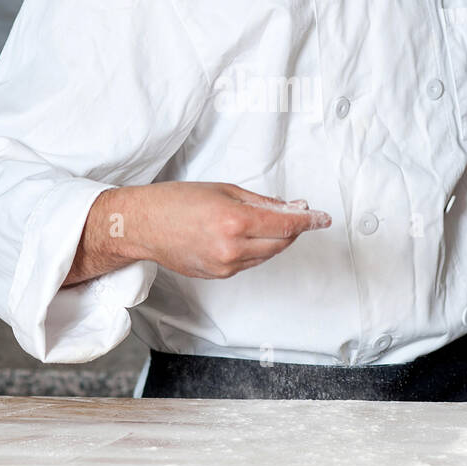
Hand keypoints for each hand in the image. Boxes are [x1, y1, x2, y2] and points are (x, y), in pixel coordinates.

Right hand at [64, 181, 330, 285]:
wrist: (144, 226)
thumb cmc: (177, 201)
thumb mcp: (224, 190)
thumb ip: (261, 202)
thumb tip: (291, 208)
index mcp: (235, 221)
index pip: (286, 225)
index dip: (308, 221)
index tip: (322, 218)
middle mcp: (232, 248)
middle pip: (281, 242)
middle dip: (293, 228)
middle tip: (298, 212)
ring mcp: (225, 265)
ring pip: (267, 254)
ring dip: (276, 239)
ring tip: (271, 221)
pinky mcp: (219, 275)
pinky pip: (250, 262)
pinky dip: (257, 249)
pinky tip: (249, 235)